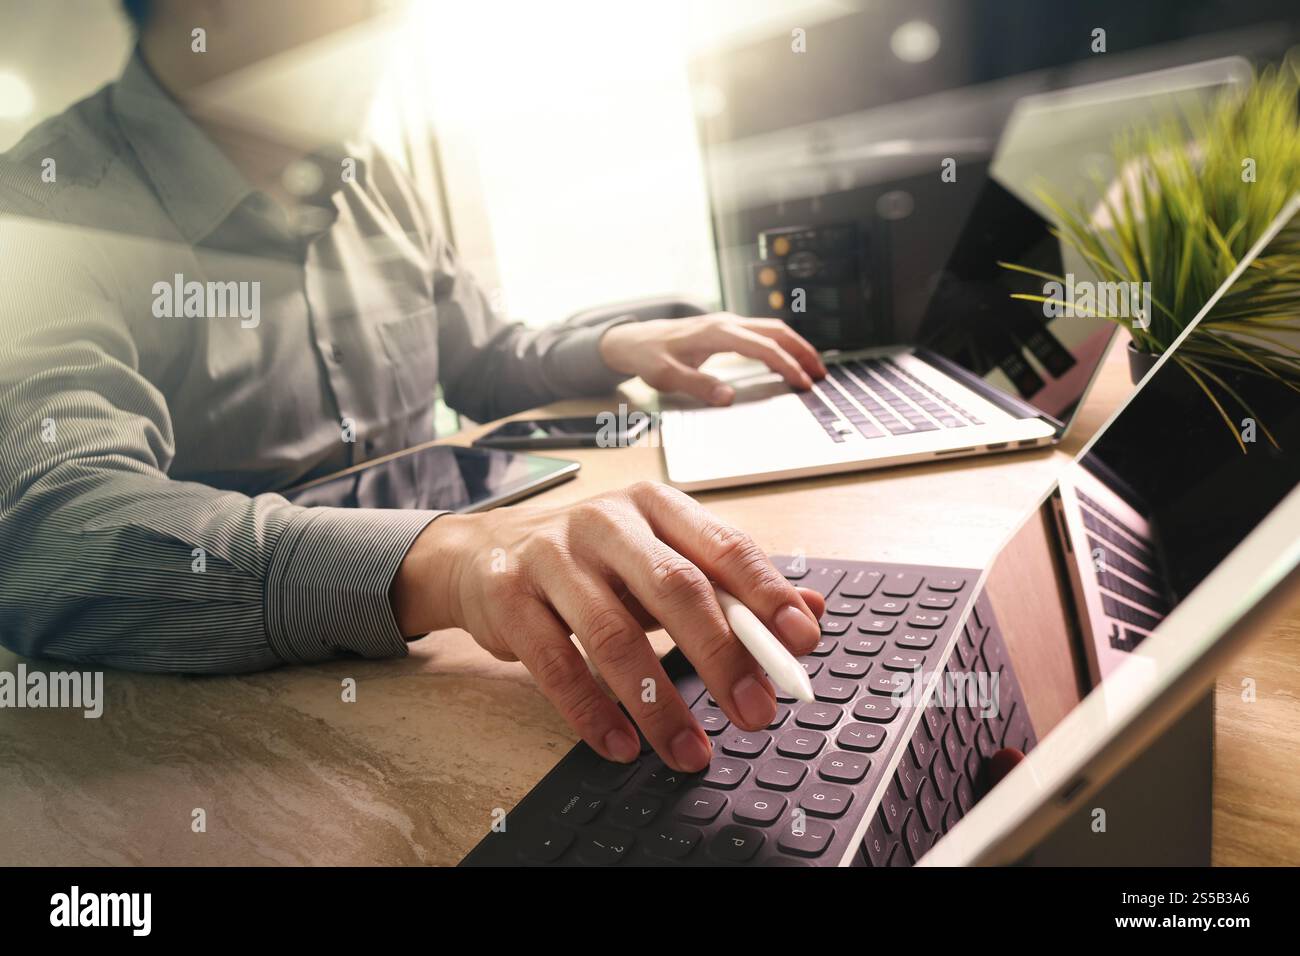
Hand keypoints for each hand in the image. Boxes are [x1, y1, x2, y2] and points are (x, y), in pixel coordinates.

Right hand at [391, 481, 825, 771]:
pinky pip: (556, 663)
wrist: (480, 554)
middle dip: (723, 656)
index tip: (801, 641)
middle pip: (675, 588)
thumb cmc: (589, 562)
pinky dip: (592, 711)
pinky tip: (621, 745)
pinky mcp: (508, 596)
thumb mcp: (659, 558)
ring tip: (691, 751)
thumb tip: (811, 611)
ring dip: (658, 702)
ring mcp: (552, 556)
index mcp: (655, 506)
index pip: (723, 546)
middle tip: (756, 711)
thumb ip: (731, 585)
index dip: (766, 594)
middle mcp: (605, 521)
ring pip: (614, 633)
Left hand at [598, 312, 826, 405]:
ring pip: (772, 329)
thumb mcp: (667, 377)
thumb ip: (698, 386)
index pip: (764, 348)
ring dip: (795, 346)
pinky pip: (761, 332)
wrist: (633, 340)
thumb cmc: (649, 357)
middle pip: (777, 331)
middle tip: (821, 374)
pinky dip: (780, 344)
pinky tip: (786, 359)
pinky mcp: (725, 329)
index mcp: (718, 333)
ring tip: (812, 367)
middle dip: (803, 351)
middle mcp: (727, 323)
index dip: (787, 366)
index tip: (803, 384)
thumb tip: (728, 397)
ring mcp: (727, 323)